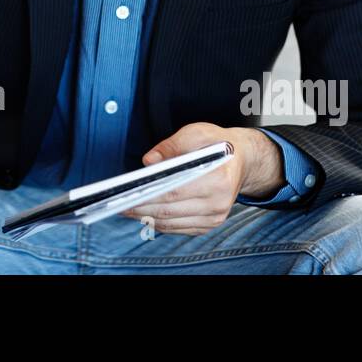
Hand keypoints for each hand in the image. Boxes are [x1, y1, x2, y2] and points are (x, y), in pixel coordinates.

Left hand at [120, 124, 281, 235]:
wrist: (242, 160)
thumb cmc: (217, 144)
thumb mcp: (196, 133)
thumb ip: (171, 145)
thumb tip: (148, 162)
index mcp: (218, 179)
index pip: (175, 192)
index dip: (148, 196)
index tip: (125, 196)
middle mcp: (219, 203)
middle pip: (171, 210)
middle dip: (142, 209)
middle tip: (118, 205)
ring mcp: (216, 217)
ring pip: (173, 223)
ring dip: (148, 218)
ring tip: (127, 210)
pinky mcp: (210, 224)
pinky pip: (180, 228)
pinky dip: (161, 222)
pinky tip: (145, 215)